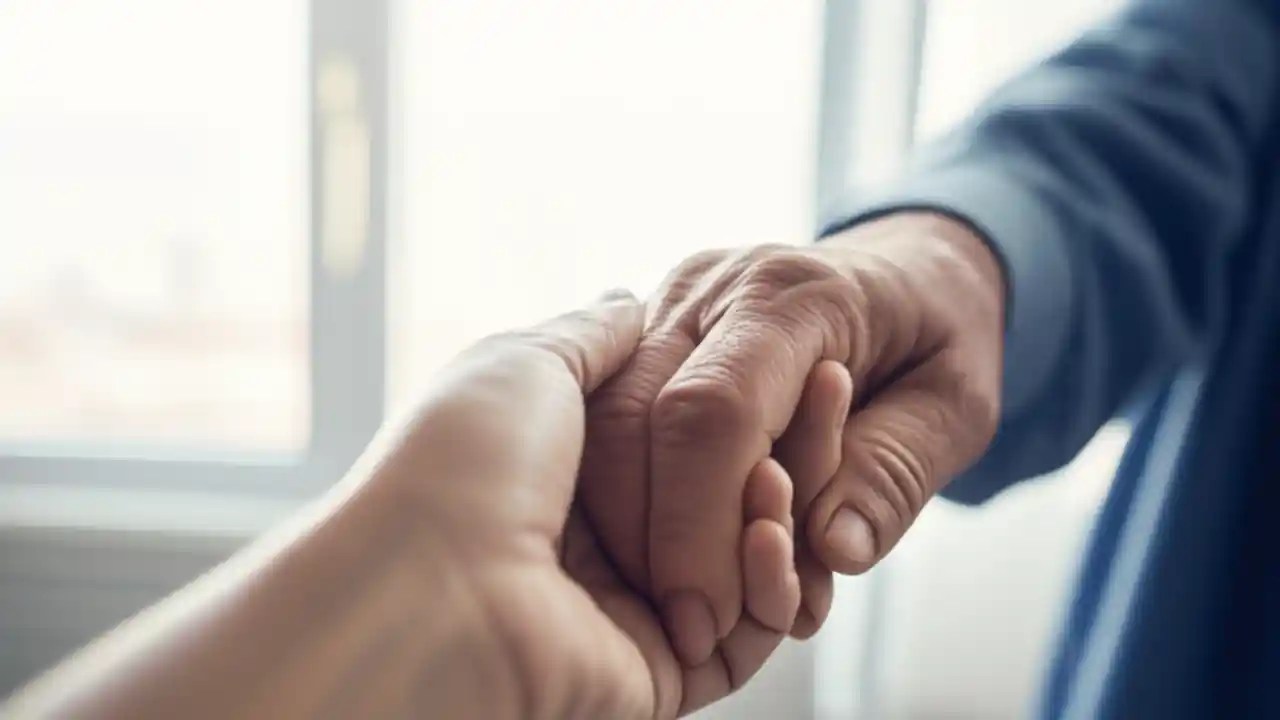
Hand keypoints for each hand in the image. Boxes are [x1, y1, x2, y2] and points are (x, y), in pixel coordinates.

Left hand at [386, 291, 798, 717]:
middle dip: (785, 443)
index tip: (797, 356)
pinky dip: (773, 579)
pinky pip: (747, 632)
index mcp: (570, 466)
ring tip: (787, 467)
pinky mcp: (658, 671)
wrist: (433, 584)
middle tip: (827, 388)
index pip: (690, 430)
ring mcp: (631, 607)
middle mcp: (601, 538)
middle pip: (728, 492)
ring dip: (780, 507)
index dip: (745, 394)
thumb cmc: (469, 460)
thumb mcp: (530, 362)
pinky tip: (772, 529)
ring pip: (750, 560)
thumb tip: (631, 300)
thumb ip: (597, 336)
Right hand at [579, 211, 1004, 662]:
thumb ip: (897, 474)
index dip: (698, 525)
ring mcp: (666, 305)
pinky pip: (604, 419)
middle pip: (633, 416)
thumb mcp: (959, 406)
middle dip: (650, 540)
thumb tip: (832, 552)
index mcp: (796, 295)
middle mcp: (713, 289)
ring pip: (599, 420)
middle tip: (691, 630)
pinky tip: (667, 548)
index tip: (709, 619)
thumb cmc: (935, 335)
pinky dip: (627, 496)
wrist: (903, 271)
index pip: (713, 409)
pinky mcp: (643, 333)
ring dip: (629, 525)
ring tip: (690, 597)